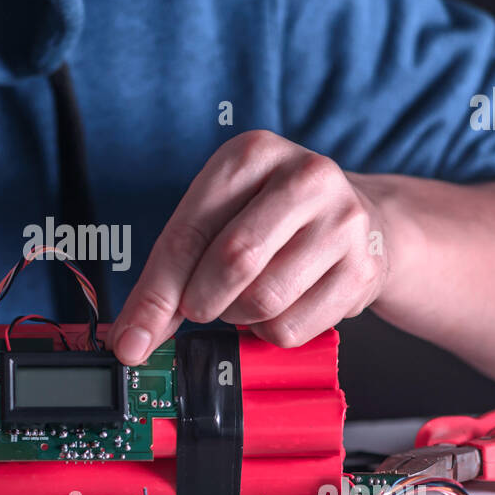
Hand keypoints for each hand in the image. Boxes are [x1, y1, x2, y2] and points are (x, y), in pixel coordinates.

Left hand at [110, 129, 388, 362]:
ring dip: (238, 317)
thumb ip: (171, 273)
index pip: (189, 231)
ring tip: (244, 298)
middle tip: (199, 307)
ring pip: (264, 301)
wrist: (358, 219)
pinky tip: (280, 305)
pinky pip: (294, 327)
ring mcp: (341, 222)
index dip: (156, 293)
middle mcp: (304, 177)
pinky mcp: (362, 268)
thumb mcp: (217, 219)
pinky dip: (270, 333)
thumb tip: (131, 340)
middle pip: (234, 262)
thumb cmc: (271, 219)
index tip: (132, 339)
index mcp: (252, 154)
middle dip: (201, 302)